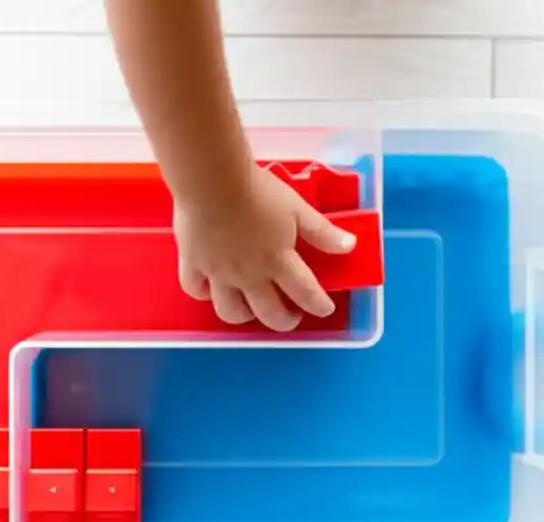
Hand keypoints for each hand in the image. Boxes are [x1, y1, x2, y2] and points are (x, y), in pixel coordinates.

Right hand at [174, 165, 356, 331]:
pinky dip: (204, 293)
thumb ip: (322, 231)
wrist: (212, 180)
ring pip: (230, 311)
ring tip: (249, 307)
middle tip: (289, 316)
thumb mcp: (297, 208)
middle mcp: (249, 275)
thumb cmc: (258, 191)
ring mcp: (219, 273)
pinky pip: (196, 289)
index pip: (305, 293)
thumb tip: (350, 245)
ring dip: (243, 315)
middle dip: (283, 320)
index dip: (318, 305)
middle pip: (268, 313)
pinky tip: (210, 287)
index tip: (324, 308)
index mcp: (278, 261)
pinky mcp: (193, 264)